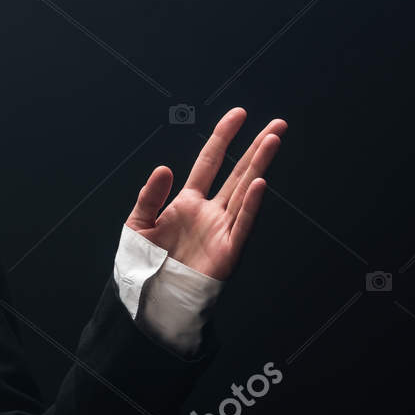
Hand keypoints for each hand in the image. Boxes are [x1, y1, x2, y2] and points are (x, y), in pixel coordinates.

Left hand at [124, 107, 285, 280]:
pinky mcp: (227, 251)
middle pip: (236, 172)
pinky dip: (250, 204)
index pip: (209, 162)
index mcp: (187, 203)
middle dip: (256, 148)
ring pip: (244, 191)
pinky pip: (242, 224)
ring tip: (272, 141)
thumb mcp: (138, 224)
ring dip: (258, 166)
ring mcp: (221, 229)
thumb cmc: (143, 265)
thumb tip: (164, 168)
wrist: (149, 300)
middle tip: (276, 125)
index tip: (238, 115)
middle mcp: (210, 212)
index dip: (223, 138)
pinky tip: (258, 183)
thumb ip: (149, 196)